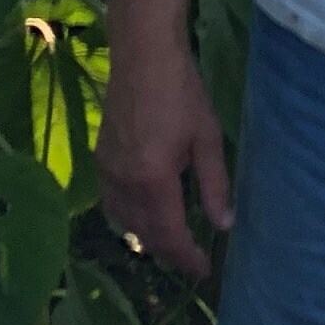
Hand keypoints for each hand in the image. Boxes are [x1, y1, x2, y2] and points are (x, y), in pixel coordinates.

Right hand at [97, 39, 231, 279]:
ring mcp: (108, 170)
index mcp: (153, 181)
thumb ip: (214, 185)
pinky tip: (145, 212)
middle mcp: (124, 183)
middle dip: (169, 251)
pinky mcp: (100, 157)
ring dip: (148, 236)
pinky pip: (112, 202)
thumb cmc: (182, 92)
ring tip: (172, 240)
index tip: (205, 270)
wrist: (143, 54)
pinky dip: (129, 217)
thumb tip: (224, 225)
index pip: (170, 235)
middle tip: (192, 258)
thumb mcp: (207, 138)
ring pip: (125, 221)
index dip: (187, 257)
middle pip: (145, 234)